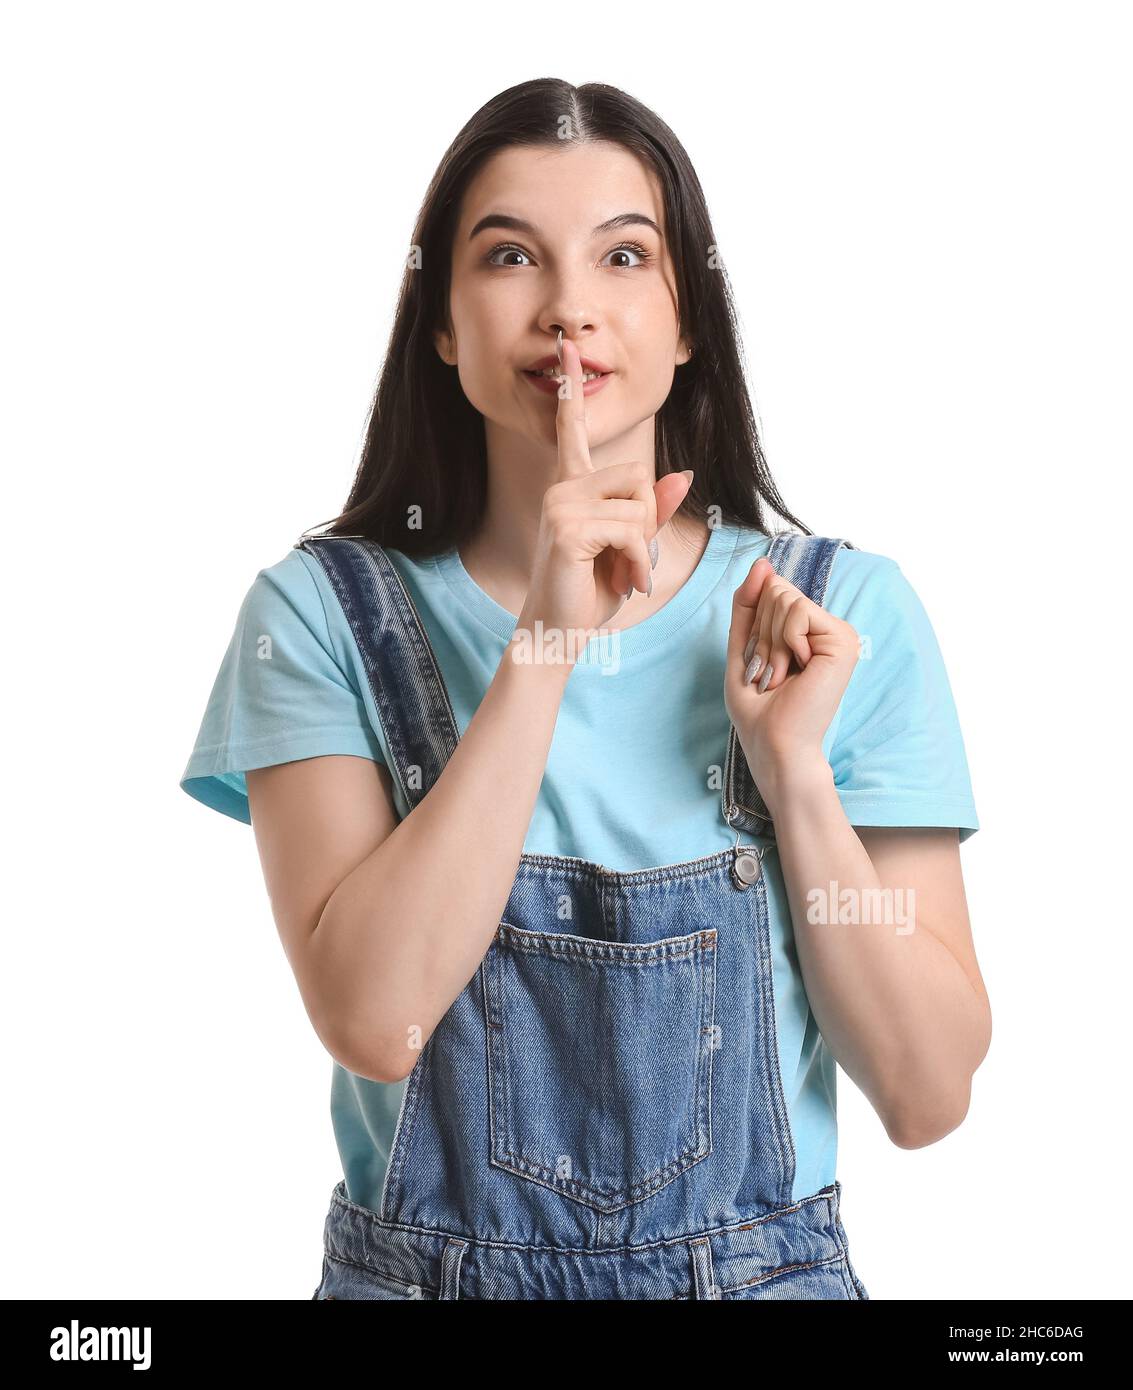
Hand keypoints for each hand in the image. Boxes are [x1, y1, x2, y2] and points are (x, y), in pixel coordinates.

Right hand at [518, 333, 692, 644]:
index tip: (564, 348)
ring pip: (639, 504)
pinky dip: (637, 563)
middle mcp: (563, 487)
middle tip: (629, 561)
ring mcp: (561, 504)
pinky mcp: (569, 527)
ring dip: (643, 547)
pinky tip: (623, 583)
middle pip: (639, 476)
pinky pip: (631, 530)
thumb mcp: (632, 548)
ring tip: (624, 574)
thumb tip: (684, 475)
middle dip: (648, 522)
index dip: (571, 388)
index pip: (571, 429)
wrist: (560, 631)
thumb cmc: (592, 591)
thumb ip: (654, 511)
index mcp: (573, 486)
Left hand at [724, 556, 860, 796]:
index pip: (770, 591)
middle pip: (776, 591)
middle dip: (761, 635)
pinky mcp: (844, 640)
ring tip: (782, 677)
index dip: (754, 627)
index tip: (762, 666)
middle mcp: (828, 629)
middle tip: (772, 675)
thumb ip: (749, 604)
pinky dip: (783, 643)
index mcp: (809, 631)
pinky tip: (796, 672)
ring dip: (770, 644)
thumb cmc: (758, 708)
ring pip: (785, 599)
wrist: (775, 744)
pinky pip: (797, 612)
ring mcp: (839, 633)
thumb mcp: (744, 646)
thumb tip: (762, 564)